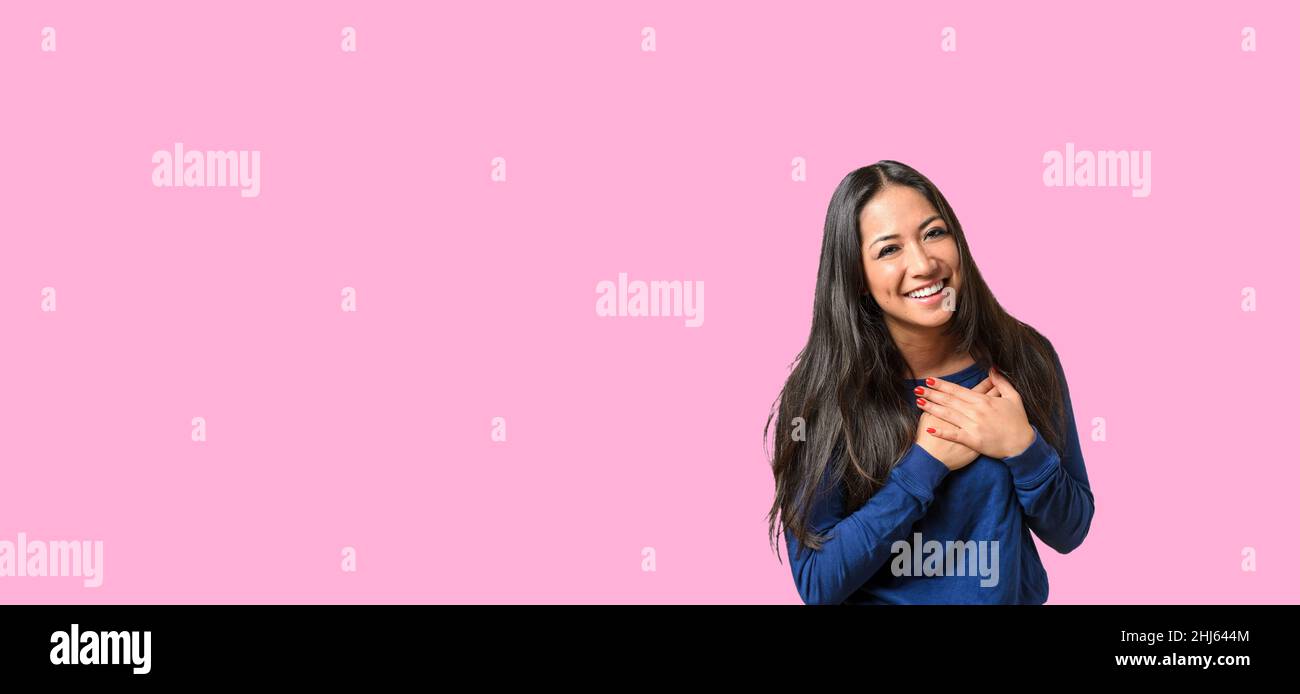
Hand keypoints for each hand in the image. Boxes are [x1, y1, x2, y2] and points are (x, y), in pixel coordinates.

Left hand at [916, 366, 1035, 459]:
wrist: (1022, 445)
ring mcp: (973, 426)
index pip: (958, 390)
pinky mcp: (973, 441)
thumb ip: (1002, 382)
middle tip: (917, 388)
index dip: (943, 385)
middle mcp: (976, 412)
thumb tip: (993, 368)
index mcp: (984, 401)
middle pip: (949, 401)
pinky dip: (941, 432)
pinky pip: (954, 435)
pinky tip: (929, 429)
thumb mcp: (1013, 397)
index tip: (930, 380)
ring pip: (948, 415)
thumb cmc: (1018, 421)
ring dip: (932, 408)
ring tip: (918, 402)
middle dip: (932, 394)